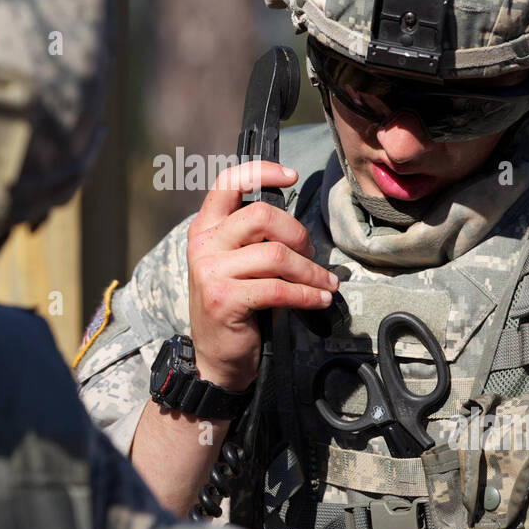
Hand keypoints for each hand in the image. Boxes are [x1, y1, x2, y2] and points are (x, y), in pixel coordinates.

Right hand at [186, 159, 337, 391]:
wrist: (216, 357)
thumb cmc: (236, 306)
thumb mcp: (238, 263)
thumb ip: (255, 238)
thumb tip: (297, 225)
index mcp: (205, 229)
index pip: (227, 183)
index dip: (260, 171)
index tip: (290, 175)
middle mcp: (204, 245)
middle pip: (262, 216)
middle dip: (298, 234)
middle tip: (311, 255)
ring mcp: (211, 272)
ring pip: (276, 254)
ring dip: (310, 271)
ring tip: (325, 284)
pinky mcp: (224, 299)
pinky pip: (278, 288)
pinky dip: (307, 294)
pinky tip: (318, 300)